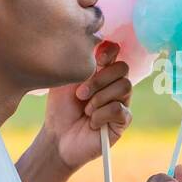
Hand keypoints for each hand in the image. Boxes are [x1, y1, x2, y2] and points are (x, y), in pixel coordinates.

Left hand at [43, 40, 132, 171]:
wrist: (57, 137)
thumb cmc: (60, 108)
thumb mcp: (65, 79)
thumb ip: (80, 62)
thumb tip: (96, 45)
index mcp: (101, 71)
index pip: (115, 52)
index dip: (109, 52)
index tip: (96, 60)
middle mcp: (114, 84)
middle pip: (123, 68)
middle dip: (99, 80)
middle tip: (80, 94)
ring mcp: (121, 102)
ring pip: (124, 86)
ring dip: (100, 98)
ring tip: (85, 110)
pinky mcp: (123, 120)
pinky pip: (119, 109)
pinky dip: (101, 115)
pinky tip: (92, 123)